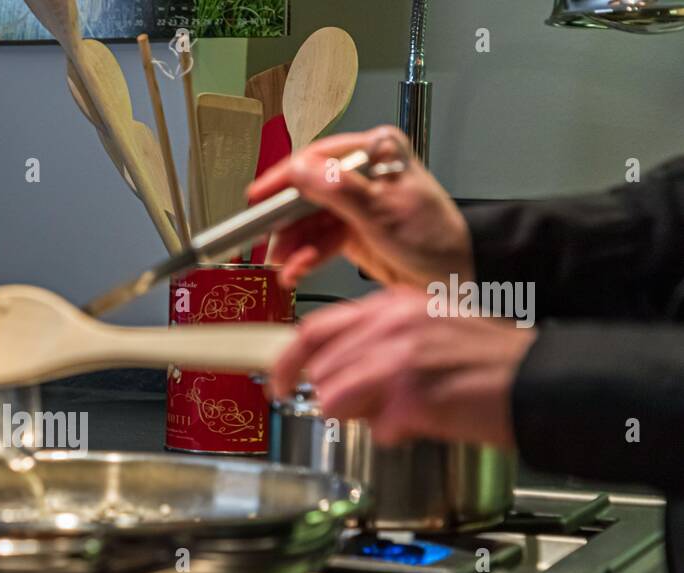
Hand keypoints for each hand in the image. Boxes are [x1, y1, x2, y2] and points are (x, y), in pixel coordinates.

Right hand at [246, 126, 472, 290]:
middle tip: (264, 240)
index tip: (257, 197)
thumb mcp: (382, 212)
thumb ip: (339, 190)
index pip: (316, 158)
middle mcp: (362, 174)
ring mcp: (356, 204)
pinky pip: (319, 240)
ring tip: (285, 265)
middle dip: (286, 221)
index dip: (283, 179)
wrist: (457, 276)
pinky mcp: (353, 231)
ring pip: (309, 220)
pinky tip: (298, 269)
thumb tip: (302, 171)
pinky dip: (307, 256)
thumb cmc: (434, 238)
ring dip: (294, 244)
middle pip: (307, 192)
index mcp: (375, 152)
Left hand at [269, 287, 536, 446]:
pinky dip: (395, 434)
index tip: (276, 381)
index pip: (315, 329)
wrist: (544, 380)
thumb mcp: (428, 328)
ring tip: (404, 411)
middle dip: (333, 397)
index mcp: (393, 305)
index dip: (287, 361)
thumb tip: (330, 370)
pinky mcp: (414, 396)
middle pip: (320, 371)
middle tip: (364, 407)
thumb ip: (377, 341)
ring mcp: (401, 360)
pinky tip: (424, 422)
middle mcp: (392, 326)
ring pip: (336, 400)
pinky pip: (376, 427)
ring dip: (362, 416)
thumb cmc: (490, 362)